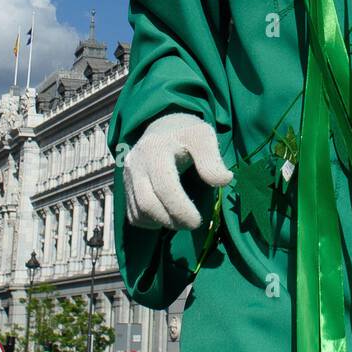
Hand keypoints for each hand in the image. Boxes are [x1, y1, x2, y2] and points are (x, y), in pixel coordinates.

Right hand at [124, 112, 231, 229]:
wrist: (163, 128)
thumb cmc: (186, 133)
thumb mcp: (203, 136)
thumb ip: (212, 159)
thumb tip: (224, 181)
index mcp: (155, 148)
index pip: (164, 186)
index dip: (180, 208)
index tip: (197, 221)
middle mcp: (136, 163)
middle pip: (147, 203)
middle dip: (172, 220)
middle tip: (193, 224)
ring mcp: (127, 177)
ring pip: (139, 212)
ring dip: (162, 223)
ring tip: (183, 219)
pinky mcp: (126, 188)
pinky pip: (133, 215)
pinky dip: (151, 222)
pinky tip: (168, 216)